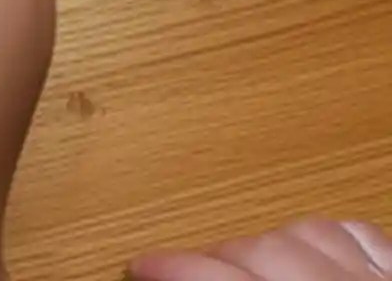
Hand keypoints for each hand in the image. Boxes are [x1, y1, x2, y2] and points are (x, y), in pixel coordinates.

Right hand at [130, 217, 391, 279]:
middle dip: (212, 255)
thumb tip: (177, 277)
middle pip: (258, 248)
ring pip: (310, 231)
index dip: (170, 267)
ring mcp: (379, 279)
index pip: (214, 276)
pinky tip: (311, 242)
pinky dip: (330, 235)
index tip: (139, 266)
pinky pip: (363, 235)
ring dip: (266, 241)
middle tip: (180, 269)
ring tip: (239, 259)